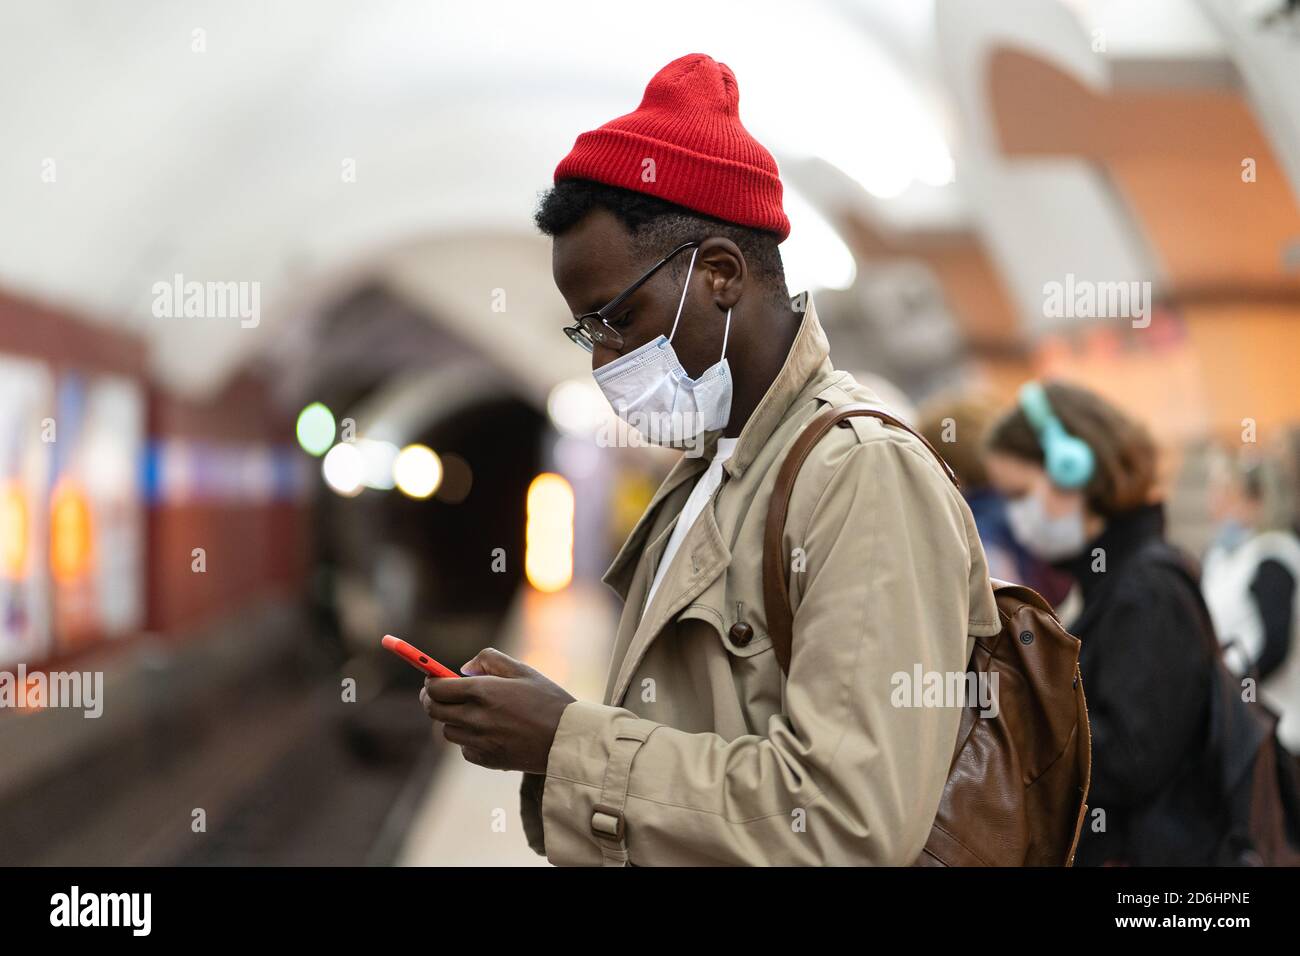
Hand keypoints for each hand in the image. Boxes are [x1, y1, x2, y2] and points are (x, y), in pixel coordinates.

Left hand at [419, 647, 575, 773]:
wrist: (567, 739)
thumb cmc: (547, 700)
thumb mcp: (522, 670)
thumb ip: (489, 659)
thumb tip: (462, 669)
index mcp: (483, 691)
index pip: (437, 687)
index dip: (430, 682)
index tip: (432, 679)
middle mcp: (476, 718)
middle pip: (434, 710)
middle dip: (431, 700)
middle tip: (438, 694)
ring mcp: (480, 741)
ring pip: (447, 730)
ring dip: (451, 720)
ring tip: (472, 712)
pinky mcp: (486, 759)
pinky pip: (464, 748)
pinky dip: (468, 739)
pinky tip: (487, 731)